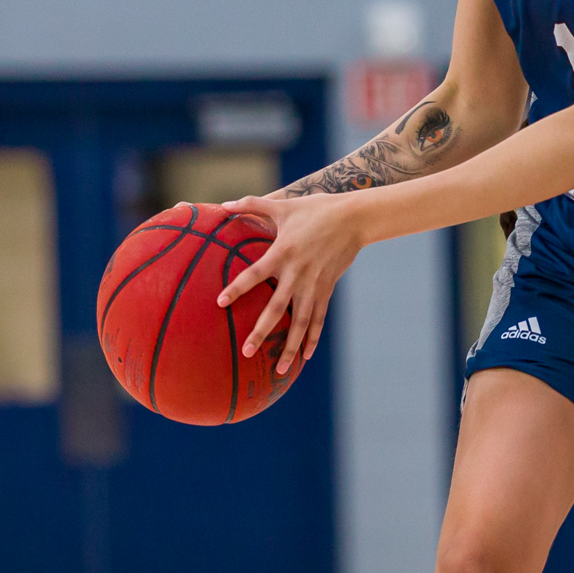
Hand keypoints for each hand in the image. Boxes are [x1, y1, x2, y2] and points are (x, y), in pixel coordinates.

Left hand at [214, 193, 366, 374]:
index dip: (237, 288)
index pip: (254, 274)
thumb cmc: (316, 209)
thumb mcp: (284, 206)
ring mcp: (313, 284)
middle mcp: (297, 273)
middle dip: (262, 332)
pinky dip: (312, 338)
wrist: (354, 218)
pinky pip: (318, 319)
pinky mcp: (326, 289)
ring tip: (280, 368)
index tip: (220, 302)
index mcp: (282, 252)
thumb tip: (225, 204)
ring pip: (300, 321)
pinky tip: (305, 356)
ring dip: (290, 346)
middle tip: (247, 352)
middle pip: (276, 308)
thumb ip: (253, 204)